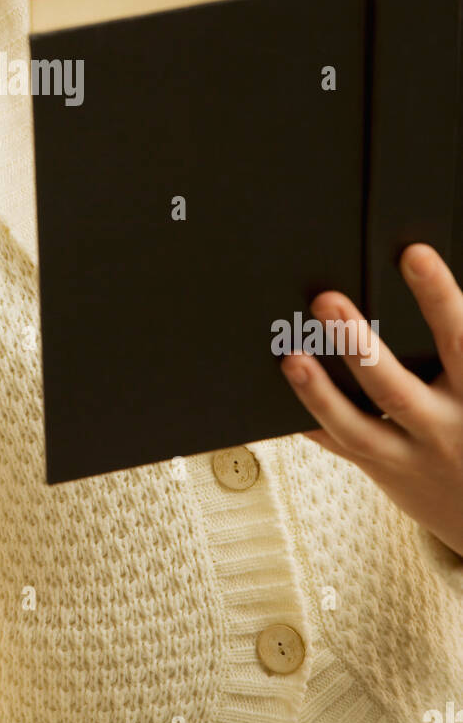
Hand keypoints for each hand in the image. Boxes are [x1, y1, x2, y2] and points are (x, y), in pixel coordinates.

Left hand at [281, 243, 462, 559]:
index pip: (459, 340)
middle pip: (396, 389)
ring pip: (358, 428)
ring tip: (291, 355)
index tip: (414, 254)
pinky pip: (338, 445)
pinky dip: (308, 418)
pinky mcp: (381, 468)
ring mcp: (409, 455)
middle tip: (325, 300)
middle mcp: (444, 428)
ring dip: (319, 392)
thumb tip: (420, 264)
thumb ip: (456, 342)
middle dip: (358, 345)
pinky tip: (277, 392)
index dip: (439, 296)